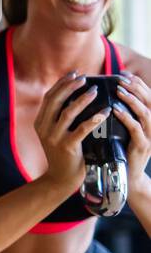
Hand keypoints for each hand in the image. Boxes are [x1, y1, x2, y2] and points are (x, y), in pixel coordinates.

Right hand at [36, 71, 107, 192]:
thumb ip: (59, 117)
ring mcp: (54, 138)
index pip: (49, 97)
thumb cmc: (63, 153)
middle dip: (70, 87)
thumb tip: (74, 96)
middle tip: (85, 78)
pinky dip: (95, 118)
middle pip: (56, 101)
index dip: (61, 84)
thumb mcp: (55, 133)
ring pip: (68, 112)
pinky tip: (105, 112)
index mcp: (40, 123)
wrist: (60, 178)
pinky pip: (82, 129)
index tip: (74, 74)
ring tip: (96, 91)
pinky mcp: (67, 147)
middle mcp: (44, 129)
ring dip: (83, 99)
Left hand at [114, 71, 150, 196]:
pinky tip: (115, 110)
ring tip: (119, 90)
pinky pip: (136, 129)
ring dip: (132, 100)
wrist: (125, 177)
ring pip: (146, 113)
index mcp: (148, 121)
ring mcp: (149, 136)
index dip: (137, 84)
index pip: (146, 97)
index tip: (123, 74)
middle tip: (122, 78)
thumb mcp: (121, 131)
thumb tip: (105, 98)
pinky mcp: (142, 147)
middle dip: (136, 88)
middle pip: (149, 101)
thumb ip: (119, 116)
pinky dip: (127, 118)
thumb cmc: (120, 151)